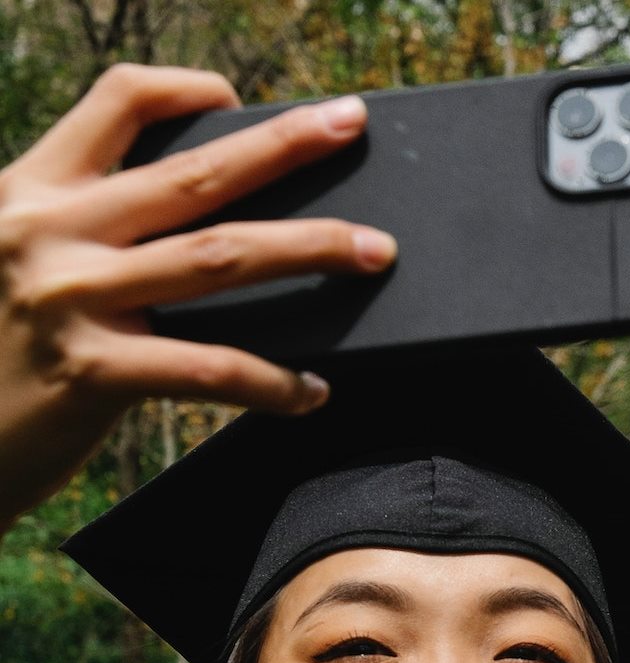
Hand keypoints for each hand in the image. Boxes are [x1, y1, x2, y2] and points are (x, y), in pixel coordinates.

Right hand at [0, 64, 395, 528]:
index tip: (242, 99)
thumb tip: (216, 227)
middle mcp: (48, 231)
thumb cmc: (0, 352)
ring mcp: (69, 298)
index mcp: (32, 191)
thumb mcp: (21, 262)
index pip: (115, 103)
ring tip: (374, 252)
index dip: (185, 87)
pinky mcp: (90, 372)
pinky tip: (312, 390)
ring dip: (310, 248)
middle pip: (193, 173)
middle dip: (284, 145)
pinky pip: (209, 368)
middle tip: (350, 125)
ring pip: (219, 256)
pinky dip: (272, 382)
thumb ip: (92, 233)